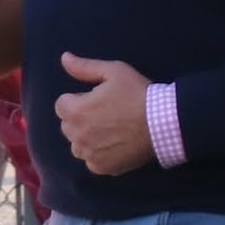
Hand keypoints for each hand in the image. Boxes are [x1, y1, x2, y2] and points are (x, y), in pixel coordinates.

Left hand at [54, 54, 153, 175]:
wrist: (163, 123)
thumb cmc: (137, 94)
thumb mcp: (114, 72)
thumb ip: (85, 67)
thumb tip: (64, 57)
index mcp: (76, 111)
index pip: (61, 105)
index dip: (79, 99)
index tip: (97, 99)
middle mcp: (77, 136)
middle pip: (68, 126)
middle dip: (80, 118)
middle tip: (105, 113)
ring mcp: (89, 154)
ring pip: (77, 145)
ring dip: (86, 138)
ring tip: (109, 130)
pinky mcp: (102, 167)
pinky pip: (91, 160)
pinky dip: (98, 154)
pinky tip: (115, 144)